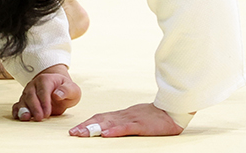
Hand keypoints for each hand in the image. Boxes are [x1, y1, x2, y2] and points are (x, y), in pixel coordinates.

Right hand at [13, 65, 80, 121]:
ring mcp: (28, 93)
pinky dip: (16, 111)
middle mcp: (34, 85)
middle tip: (39, 118)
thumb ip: (67, 90)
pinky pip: (17, 105)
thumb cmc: (65, 89)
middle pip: (31, 95)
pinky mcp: (24, 101)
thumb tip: (58, 94)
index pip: (43, 90)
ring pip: (23, 100)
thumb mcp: (72, 89)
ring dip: (23, 109)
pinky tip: (18, 117)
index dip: (44, 102)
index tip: (47, 113)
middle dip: (34, 107)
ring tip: (26, 118)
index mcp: (45, 80)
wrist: (58, 89)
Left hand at [69, 103, 184, 137]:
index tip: (74, 130)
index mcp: (122, 115)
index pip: (100, 117)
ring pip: (110, 123)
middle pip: (101, 120)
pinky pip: (126, 128)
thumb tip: (106, 129)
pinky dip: (115, 130)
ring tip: (82, 134)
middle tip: (72, 133)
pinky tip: (106, 134)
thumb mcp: (134, 118)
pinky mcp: (141, 125)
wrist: (172, 110)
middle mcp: (123, 115)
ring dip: (95, 129)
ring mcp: (132, 119)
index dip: (86, 123)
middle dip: (85, 127)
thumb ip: (122, 122)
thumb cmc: (153, 117)